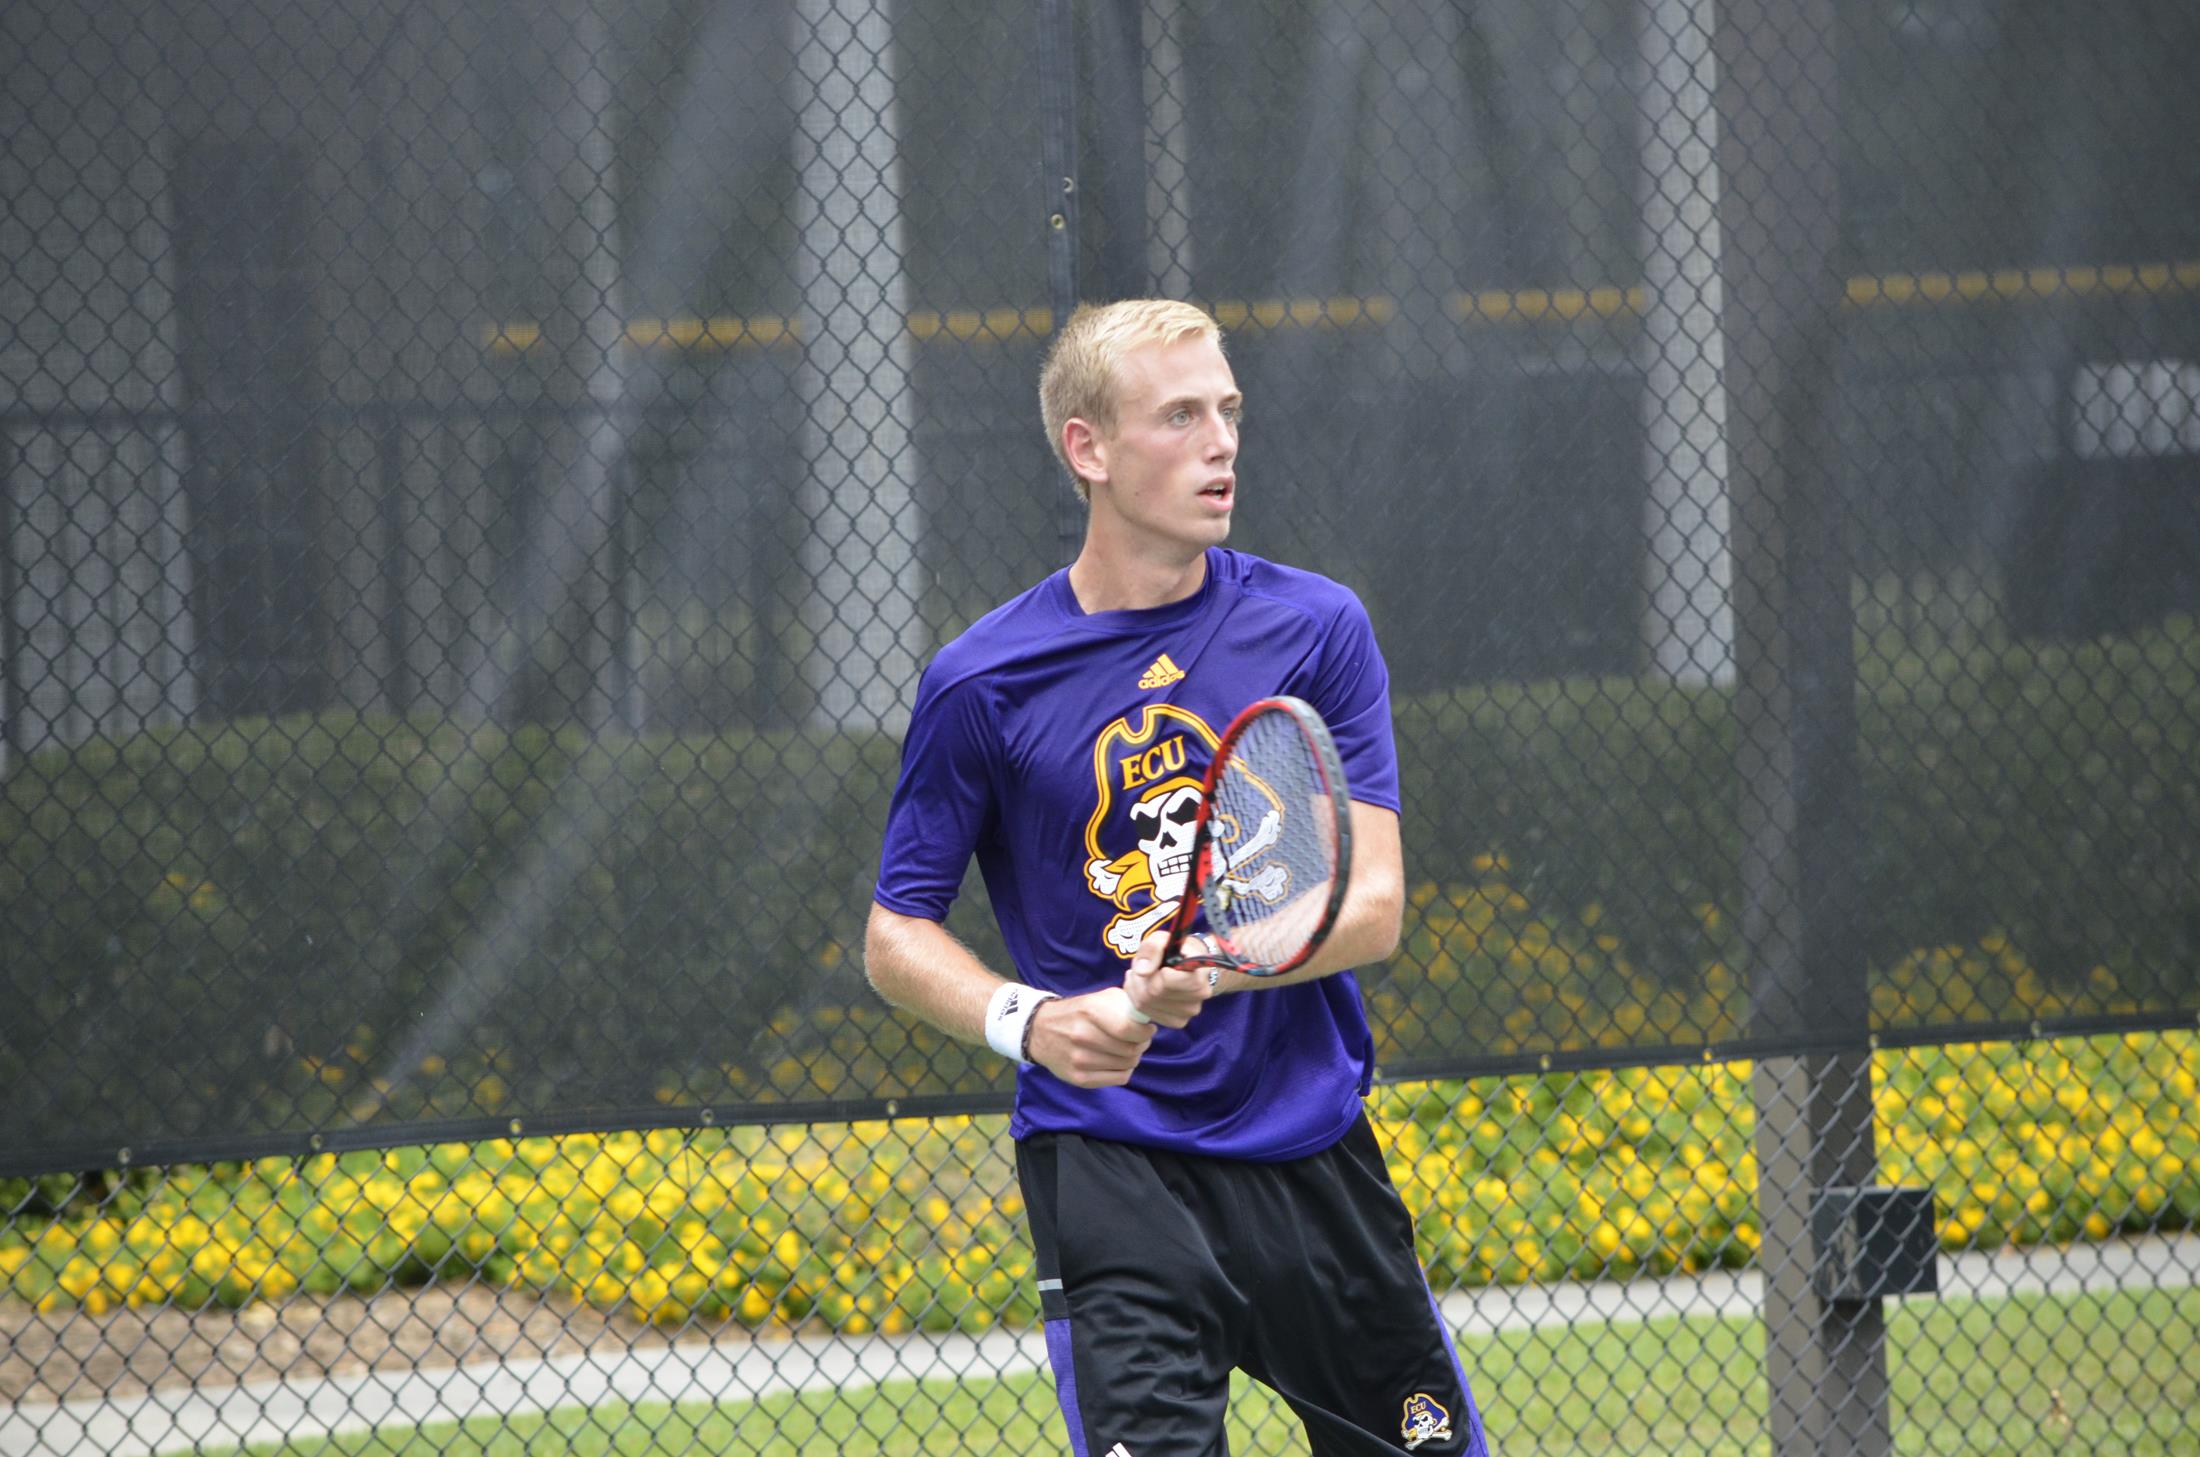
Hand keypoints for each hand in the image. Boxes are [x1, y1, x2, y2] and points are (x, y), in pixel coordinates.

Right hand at [1022, 989, 1154, 1087]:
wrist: (1040, 1030)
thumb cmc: (1077, 1013)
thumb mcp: (1098, 998)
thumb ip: (1124, 1005)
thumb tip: (1148, 1018)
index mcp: (1091, 1012)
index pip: (1130, 1030)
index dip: (1145, 1032)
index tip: (1147, 1029)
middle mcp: (1084, 1036)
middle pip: (1131, 1050)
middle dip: (1141, 1044)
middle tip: (1138, 1039)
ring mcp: (1080, 1060)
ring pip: (1127, 1065)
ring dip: (1133, 1057)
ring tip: (1126, 1048)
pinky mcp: (1079, 1078)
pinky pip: (1118, 1079)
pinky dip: (1124, 1070)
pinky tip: (1117, 1060)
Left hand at [1123, 928, 1220, 1028]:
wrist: (1189, 965)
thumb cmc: (1175, 950)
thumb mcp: (1163, 939)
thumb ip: (1152, 947)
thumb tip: (1142, 971)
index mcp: (1199, 972)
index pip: (1168, 980)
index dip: (1157, 971)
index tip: (1160, 964)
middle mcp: (1199, 995)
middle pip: (1153, 992)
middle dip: (1142, 978)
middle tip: (1145, 966)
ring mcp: (1189, 1011)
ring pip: (1146, 1004)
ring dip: (1137, 987)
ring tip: (1145, 975)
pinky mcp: (1178, 1022)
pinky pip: (1146, 1013)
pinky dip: (1137, 999)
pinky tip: (1144, 988)